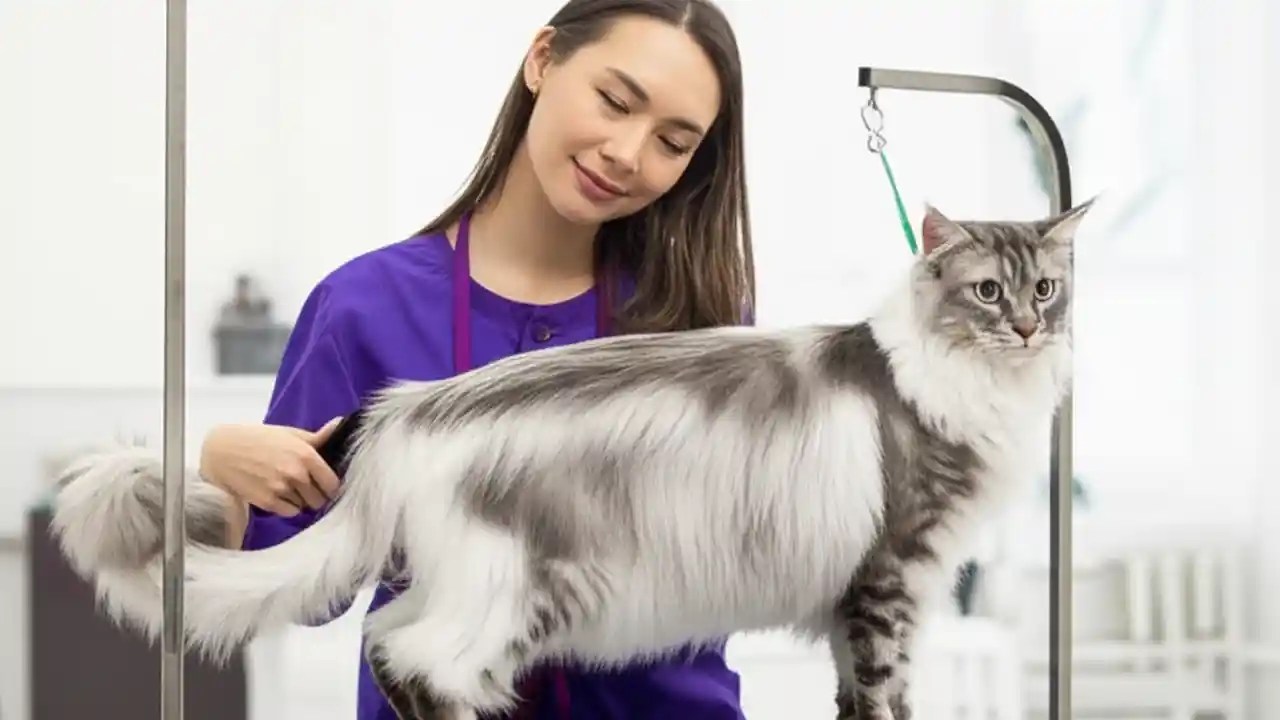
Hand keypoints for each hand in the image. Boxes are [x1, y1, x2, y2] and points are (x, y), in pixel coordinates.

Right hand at [200, 418, 342, 516]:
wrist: (222, 451)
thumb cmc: (257, 438)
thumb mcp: (288, 433)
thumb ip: (317, 436)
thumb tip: (340, 424)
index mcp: (306, 455)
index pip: (333, 483)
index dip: (331, 486)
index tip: (326, 485)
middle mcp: (296, 474)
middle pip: (320, 499)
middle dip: (316, 495)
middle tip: (308, 489)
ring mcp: (281, 489)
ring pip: (304, 506)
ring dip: (301, 501)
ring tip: (290, 489)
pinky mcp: (266, 502)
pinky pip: (289, 512)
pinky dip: (288, 507)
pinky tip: (280, 495)